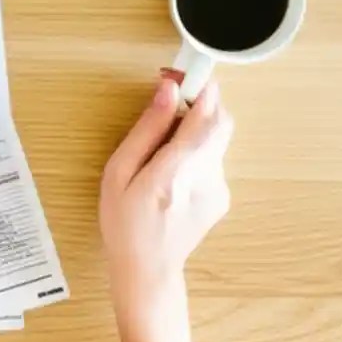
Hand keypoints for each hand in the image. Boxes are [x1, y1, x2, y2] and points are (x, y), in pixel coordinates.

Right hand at [99, 78, 232, 341]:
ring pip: (217, 138)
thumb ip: (147, 129)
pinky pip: (213, 157)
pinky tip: (171, 168)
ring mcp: (219, 188)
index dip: (199, 86)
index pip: (205, 117)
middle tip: (170, 100)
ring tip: (162, 144)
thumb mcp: (119, 172)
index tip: (182, 73)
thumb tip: (168, 91)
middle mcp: (205, 179)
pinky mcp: (223, 194)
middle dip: (200, 102)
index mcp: (174, 172)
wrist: (147, 269)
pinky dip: (196, 149)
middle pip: (220, 122)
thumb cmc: (123, 222)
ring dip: (195, 127)